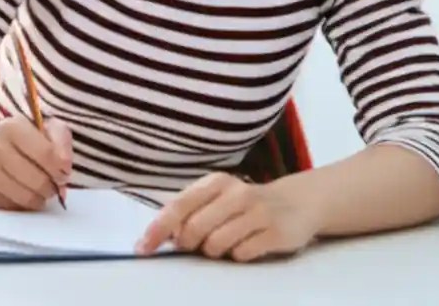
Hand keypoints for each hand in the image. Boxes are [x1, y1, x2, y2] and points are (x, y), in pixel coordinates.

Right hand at [0, 116, 71, 210]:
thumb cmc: (24, 140)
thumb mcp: (46, 128)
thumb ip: (62, 142)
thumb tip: (64, 170)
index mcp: (10, 127)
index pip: (47, 154)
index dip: (62, 169)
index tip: (63, 172)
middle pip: (39, 181)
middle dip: (53, 187)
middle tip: (53, 184)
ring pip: (27, 198)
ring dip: (40, 198)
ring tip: (39, 190)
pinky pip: (14, 208)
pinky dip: (23, 205)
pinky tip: (21, 193)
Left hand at [136, 172, 318, 261]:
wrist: (297, 202)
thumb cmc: (245, 204)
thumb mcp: (216, 198)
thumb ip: (189, 212)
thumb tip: (159, 236)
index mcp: (215, 182)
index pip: (177, 207)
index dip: (157, 230)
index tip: (142, 249)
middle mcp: (236, 193)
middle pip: (194, 229)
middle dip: (189, 244)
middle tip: (196, 245)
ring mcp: (258, 212)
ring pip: (216, 244)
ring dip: (214, 251)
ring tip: (225, 243)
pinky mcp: (276, 232)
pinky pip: (242, 254)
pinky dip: (238, 255)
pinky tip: (247, 245)